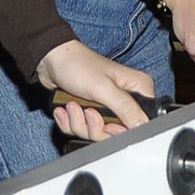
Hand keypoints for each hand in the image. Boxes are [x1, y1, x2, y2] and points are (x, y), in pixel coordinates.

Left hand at [36, 39, 153, 133]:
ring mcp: (107, 108)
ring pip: (97, 134)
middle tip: (86, 110)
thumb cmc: (78, 65)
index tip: (106, 122)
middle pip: (116, 133)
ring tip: (72, 105)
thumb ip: (125, 108)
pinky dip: (70, 122)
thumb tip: (142, 125)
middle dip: (94, 126)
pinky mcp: (91, 114)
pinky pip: (82, 131)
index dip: (121, 129)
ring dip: (79, 123)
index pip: (140, 123)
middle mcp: (125, 100)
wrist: (52, 61)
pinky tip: (66, 108)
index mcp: (137, 89)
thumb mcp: (103, 88)